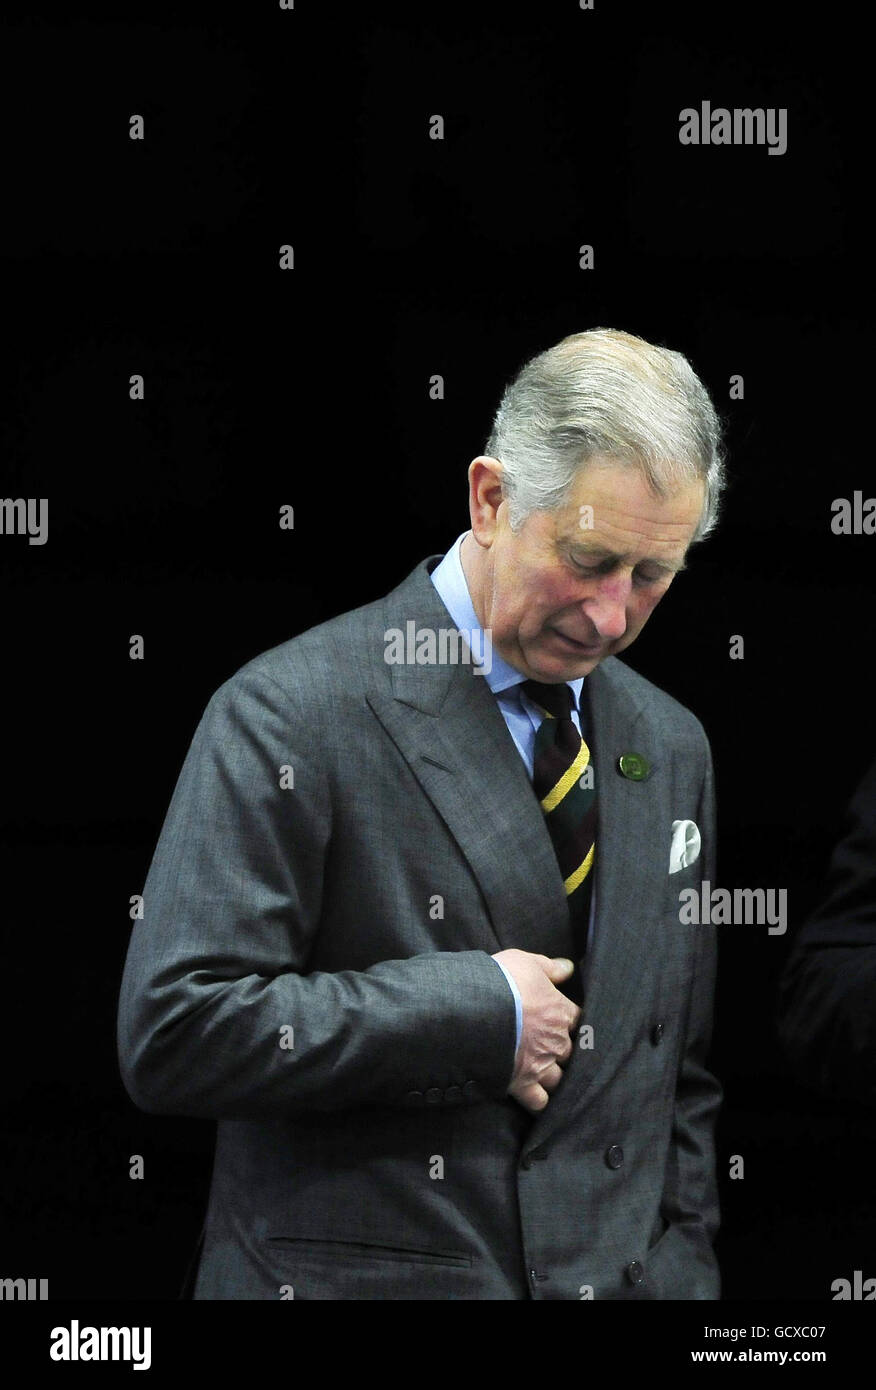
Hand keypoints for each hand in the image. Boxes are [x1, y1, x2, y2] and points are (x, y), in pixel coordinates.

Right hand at [491, 950, 580, 1113]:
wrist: (475, 1009)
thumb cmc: (503, 981)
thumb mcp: (527, 962)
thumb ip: (550, 967)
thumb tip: (569, 968)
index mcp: (560, 1012)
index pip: (580, 1022)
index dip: (573, 1024)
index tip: (567, 1024)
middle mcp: (556, 1041)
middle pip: (571, 1053)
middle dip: (563, 1053)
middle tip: (552, 1050)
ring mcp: (541, 1065)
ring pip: (559, 1079)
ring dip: (555, 1078)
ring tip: (546, 1077)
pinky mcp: (522, 1084)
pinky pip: (539, 1102)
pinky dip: (540, 1103)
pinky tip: (537, 1100)